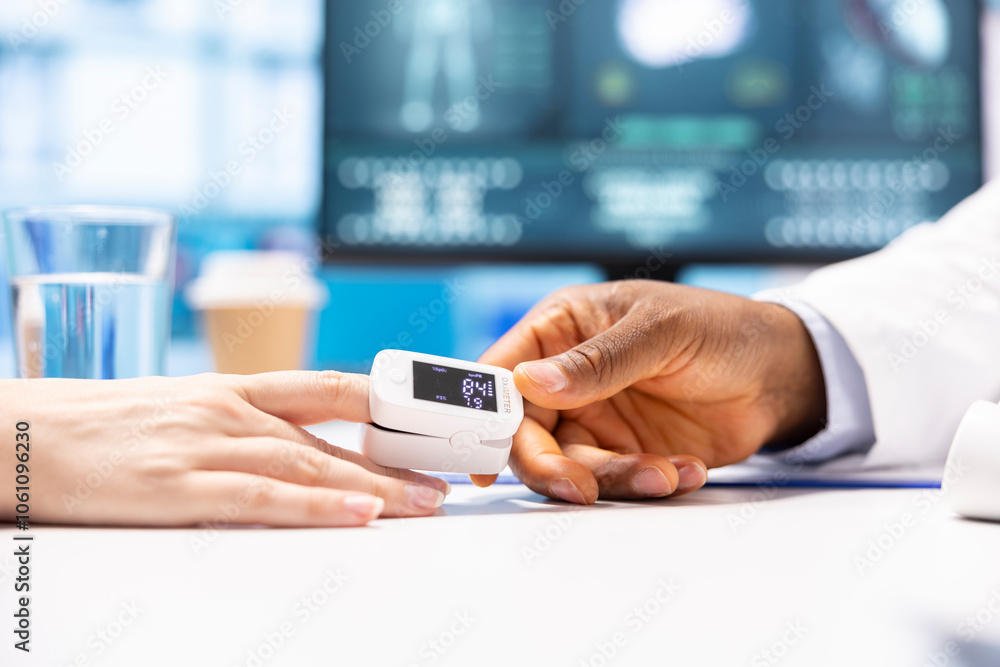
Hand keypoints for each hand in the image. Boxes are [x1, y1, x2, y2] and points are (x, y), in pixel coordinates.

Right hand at [2, 372, 448, 526]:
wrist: (16, 432)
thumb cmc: (101, 424)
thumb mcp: (182, 408)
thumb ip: (241, 421)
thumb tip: (299, 442)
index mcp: (232, 389)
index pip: (328, 388)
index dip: (386, 404)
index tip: (430, 422)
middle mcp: (228, 410)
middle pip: (332, 435)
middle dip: (396, 458)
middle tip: (446, 478)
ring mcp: (204, 446)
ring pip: (309, 465)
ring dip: (374, 485)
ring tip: (424, 503)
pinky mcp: (175, 487)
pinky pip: (260, 498)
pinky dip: (315, 506)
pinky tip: (357, 514)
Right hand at [472, 281, 826, 503]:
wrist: (781, 374)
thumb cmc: (720, 328)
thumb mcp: (659, 332)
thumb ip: (595, 362)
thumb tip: (530, 383)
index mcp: (562, 329)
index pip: (504, 373)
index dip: (487, 415)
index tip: (487, 458)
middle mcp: (568, 377)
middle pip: (527, 432)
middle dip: (551, 465)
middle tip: (581, 486)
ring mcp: (595, 417)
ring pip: (568, 465)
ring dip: (612, 478)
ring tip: (665, 470)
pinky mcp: (623, 452)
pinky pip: (612, 481)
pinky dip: (645, 483)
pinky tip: (685, 467)